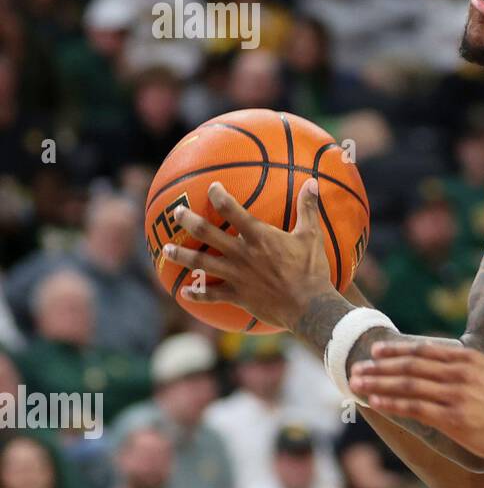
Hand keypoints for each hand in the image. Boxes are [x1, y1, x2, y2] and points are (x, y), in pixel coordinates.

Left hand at [162, 179, 336, 331]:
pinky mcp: (237, 296)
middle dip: (189, 222)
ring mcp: (236, 276)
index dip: (220, 197)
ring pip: (201, 263)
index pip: (233, 211)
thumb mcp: (312, 235)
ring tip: (166, 250)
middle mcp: (242, 254)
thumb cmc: (312, 270)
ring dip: (182, 256)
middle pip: (208, 234)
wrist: (308, 306)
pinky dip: (196, 294)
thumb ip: (308, 208)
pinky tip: (184, 293)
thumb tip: (313, 181)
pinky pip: (211, 295)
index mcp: (259, 237)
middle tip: (176, 213)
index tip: (211, 187)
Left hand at [349, 340, 483, 462]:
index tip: (376, 350)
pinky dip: (392, 402)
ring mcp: (455, 395)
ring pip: (408, 384)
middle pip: (411, 365)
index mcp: (468, 359)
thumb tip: (440, 359)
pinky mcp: (453, 418)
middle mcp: (459, 373)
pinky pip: (415, 407)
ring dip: (379, 382)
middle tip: (357, 367)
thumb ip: (465, 363)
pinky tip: (375, 401)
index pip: (424, 350)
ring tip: (357, 382)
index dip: (397, 349)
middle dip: (380, 366)